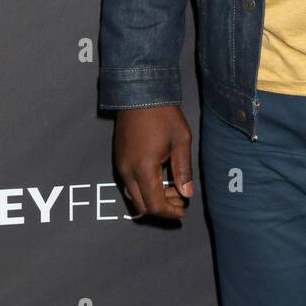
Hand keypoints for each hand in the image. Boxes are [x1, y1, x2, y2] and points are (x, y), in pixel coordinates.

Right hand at [113, 106, 193, 220]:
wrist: (139, 93)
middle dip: (162, 207)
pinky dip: (144, 188)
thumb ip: (183, 169)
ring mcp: (121, 165)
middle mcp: (128, 171)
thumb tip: (187, 193)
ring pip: (133, 196)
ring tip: (173, 187)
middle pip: (142, 205)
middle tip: (181, 198)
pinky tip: (159, 177)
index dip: (170, 212)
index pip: (155, 204)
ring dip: (152, 198)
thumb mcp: (181, 140)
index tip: (183, 211)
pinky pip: (129, 184)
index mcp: (143, 169)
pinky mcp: (119, 159)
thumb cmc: (163, 114)